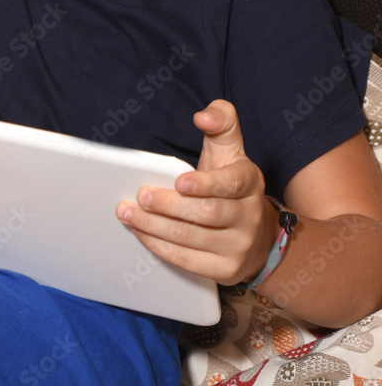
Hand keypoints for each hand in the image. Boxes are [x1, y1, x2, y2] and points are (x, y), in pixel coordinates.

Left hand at [116, 99, 275, 285]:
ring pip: (191, 238)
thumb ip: (221, 122)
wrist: (255, 235)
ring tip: (130, 214)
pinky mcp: (225, 270)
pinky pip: (187, 261)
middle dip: (168, 205)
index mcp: (249, 182)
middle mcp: (248, 215)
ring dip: (154, 226)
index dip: (205, 183)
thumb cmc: (230, 184)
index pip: (231, 183)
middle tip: (141, 196)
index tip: (180, 182)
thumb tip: (203, 115)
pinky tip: (142, 234)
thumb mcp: (230, 150)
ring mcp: (239, 246)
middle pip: (205, 213)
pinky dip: (159, 247)